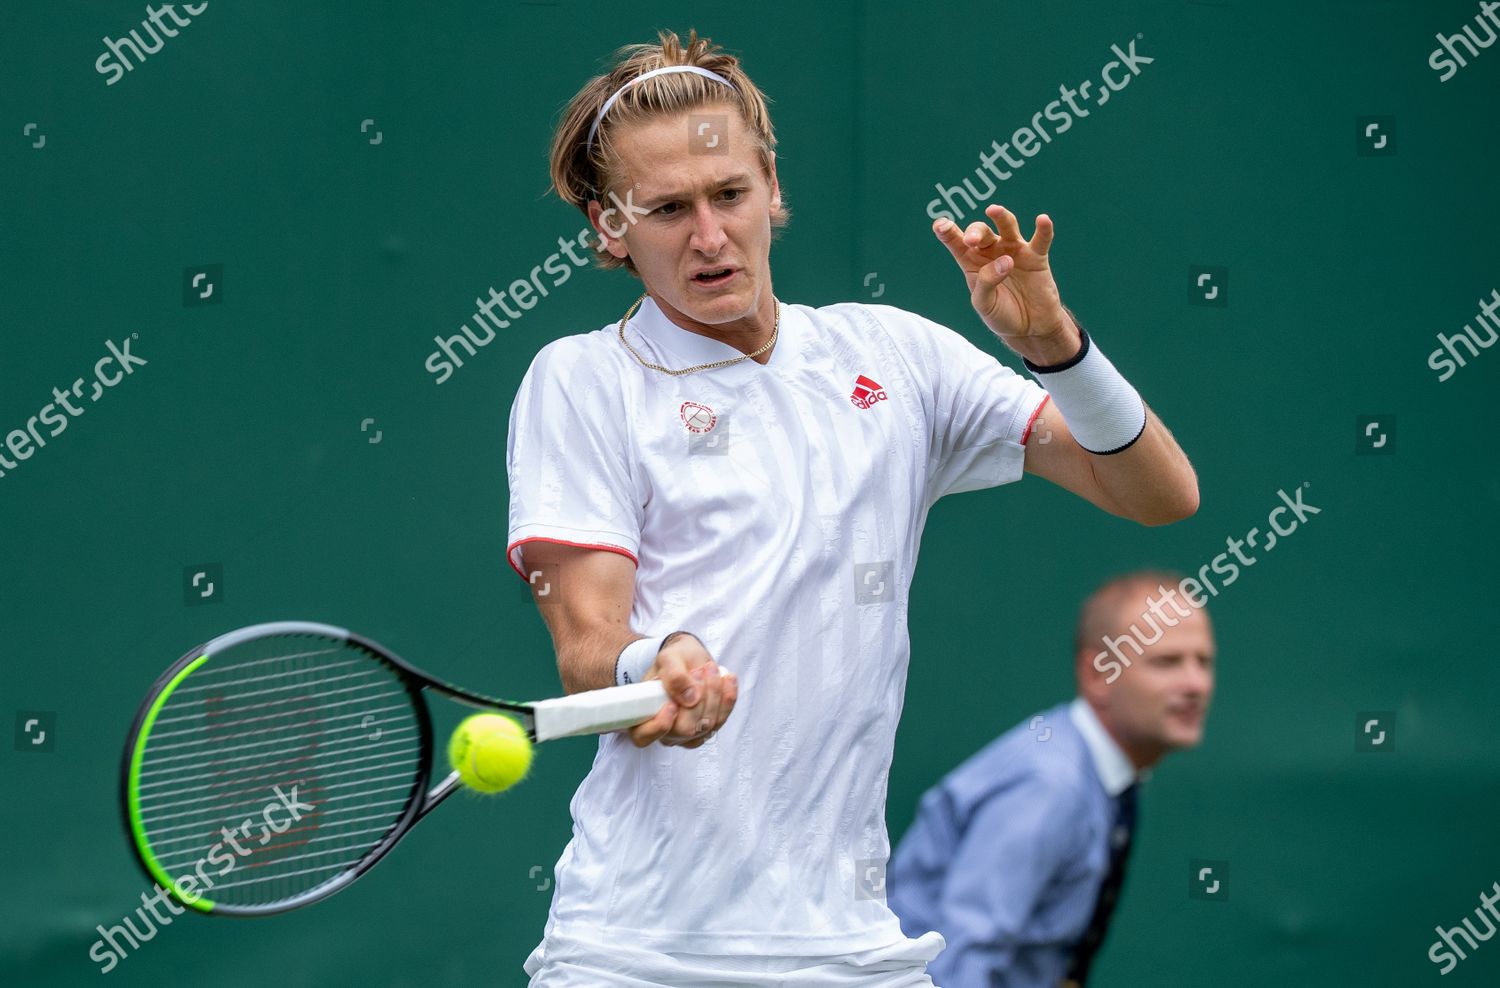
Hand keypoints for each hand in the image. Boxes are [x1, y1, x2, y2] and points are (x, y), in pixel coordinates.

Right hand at [627, 633, 737, 749]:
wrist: (689, 658)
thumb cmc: (674, 660)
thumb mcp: (668, 658)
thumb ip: (674, 676)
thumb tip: (690, 698)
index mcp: (643, 716)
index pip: (643, 737)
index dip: (659, 726)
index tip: (672, 705)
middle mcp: (665, 731)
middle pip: (684, 730)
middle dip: (697, 700)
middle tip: (697, 672)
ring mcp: (688, 734)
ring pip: (706, 725)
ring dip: (713, 694)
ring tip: (710, 669)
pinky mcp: (708, 728)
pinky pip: (722, 719)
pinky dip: (727, 698)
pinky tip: (728, 679)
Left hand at [932, 204, 1078, 364]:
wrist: (1029, 327)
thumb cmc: (1001, 314)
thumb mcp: (985, 305)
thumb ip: (987, 283)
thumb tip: (1005, 261)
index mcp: (972, 262)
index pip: (957, 243)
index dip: (947, 232)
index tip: (941, 225)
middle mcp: (992, 251)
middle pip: (981, 232)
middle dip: (975, 232)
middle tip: (971, 240)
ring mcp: (1014, 251)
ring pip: (1007, 226)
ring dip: (1000, 217)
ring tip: (993, 210)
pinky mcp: (1036, 257)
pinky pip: (1041, 239)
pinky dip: (1043, 229)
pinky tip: (1043, 220)